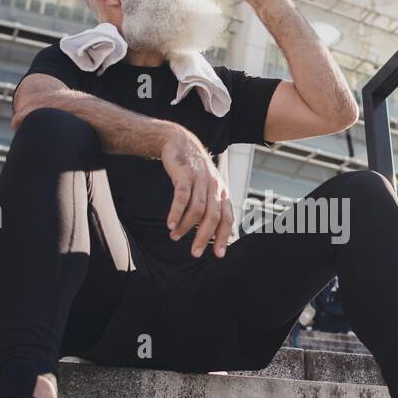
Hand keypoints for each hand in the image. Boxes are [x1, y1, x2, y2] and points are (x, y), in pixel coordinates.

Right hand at [161, 125, 232, 257]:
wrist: (180, 142)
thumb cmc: (194, 171)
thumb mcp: (208, 187)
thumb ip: (212, 207)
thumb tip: (217, 233)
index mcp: (222, 192)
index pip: (227, 218)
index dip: (224, 237)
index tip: (218, 255)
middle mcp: (215, 186)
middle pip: (213, 217)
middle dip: (204, 237)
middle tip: (195, 253)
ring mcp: (200, 179)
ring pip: (197, 209)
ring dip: (186, 227)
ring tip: (175, 237)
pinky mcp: (184, 174)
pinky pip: (182, 197)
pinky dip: (176, 212)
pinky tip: (170, 224)